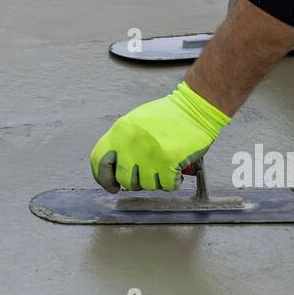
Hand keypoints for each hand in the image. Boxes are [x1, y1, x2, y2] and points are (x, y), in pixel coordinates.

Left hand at [90, 82, 229, 191]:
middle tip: (145, 177)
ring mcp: (149, 154)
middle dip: (135, 183)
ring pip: (146, 185)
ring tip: (165, 170)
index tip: (113, 186)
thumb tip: (116, 167)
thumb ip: (123, 141)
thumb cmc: (168, 115)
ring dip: (157, 182)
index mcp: (120, 132)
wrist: (195, 108)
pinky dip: (173, 182)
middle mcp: (131, 144)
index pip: (98, 161)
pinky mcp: (168, 162)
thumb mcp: (136, 121)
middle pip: (124, 179)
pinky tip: (177, 173)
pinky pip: (167, 185)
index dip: (103, 178)